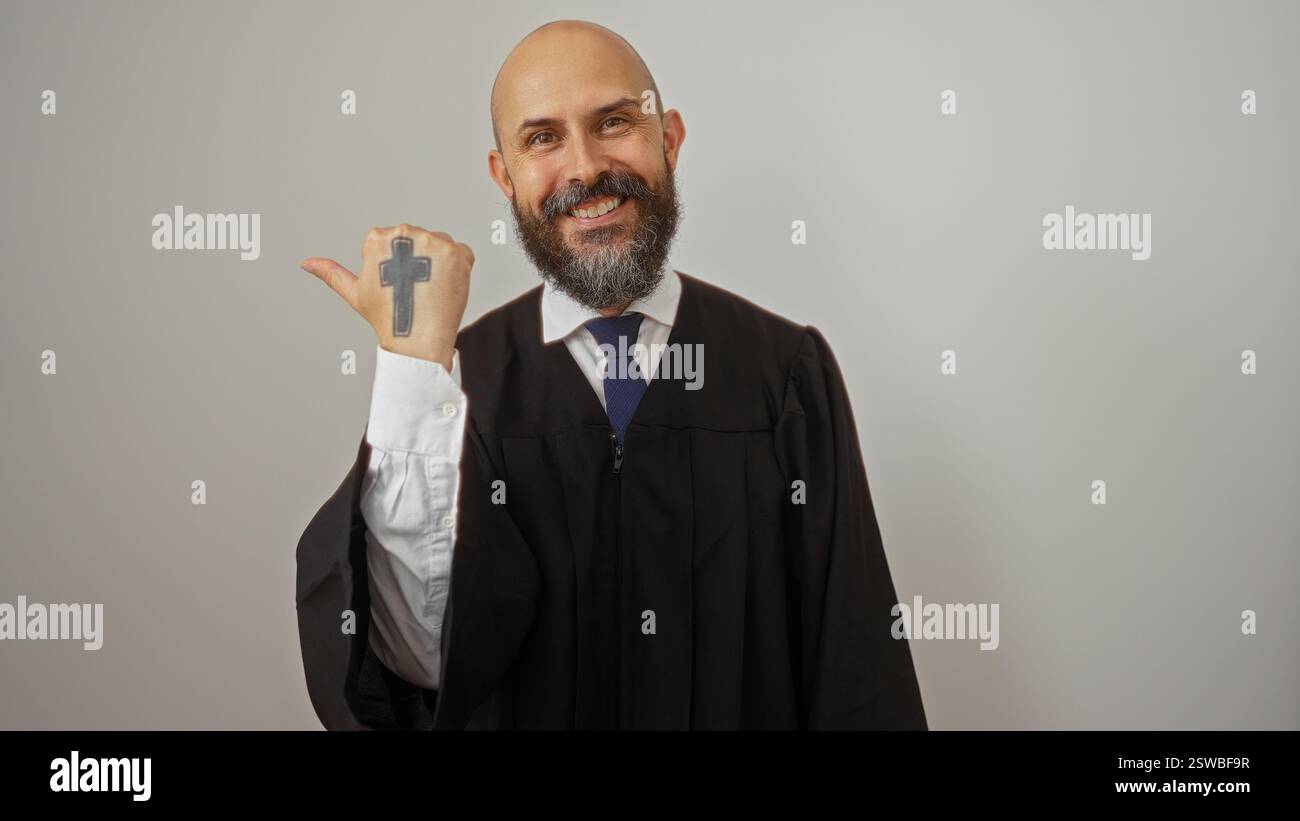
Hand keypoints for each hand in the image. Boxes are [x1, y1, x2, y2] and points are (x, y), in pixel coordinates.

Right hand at [302, 224, 473, 370]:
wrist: (419, 340)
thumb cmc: (386, 318)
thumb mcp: (355, 293)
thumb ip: (332, 273)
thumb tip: (306, 263)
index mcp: (378, 237)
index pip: (391, 242)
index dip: (394, 267)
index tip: (395, 285)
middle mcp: (406, 232)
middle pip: (416, 240)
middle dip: (416, 261)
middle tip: (412, 290)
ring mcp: (435, 241)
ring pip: (438, 246)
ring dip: (437, 264)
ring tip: (428, 290)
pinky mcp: (458, 252)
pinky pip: (461, 253)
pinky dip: (457, 269)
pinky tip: (444, 288)